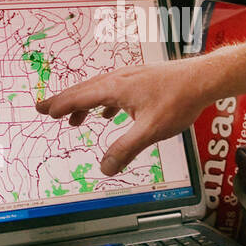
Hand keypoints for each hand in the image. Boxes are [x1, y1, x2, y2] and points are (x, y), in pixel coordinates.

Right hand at [36, 60, 215, 175]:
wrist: (202, 78)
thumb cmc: (178, 100)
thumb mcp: (150, 130)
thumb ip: (125, 149)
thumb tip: (105, 168)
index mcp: (115, 88)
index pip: (79, 97)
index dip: (59, 105)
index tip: (43, 111)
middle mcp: (119, 79)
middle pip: (84, 90)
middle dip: (64, 101)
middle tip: (46, 109)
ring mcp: (130, 77)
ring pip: (99, 90)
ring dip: (84, 104)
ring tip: (75, 120)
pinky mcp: (142, 80)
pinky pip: (114, 90)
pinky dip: (104, 102)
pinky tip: (110, 114)